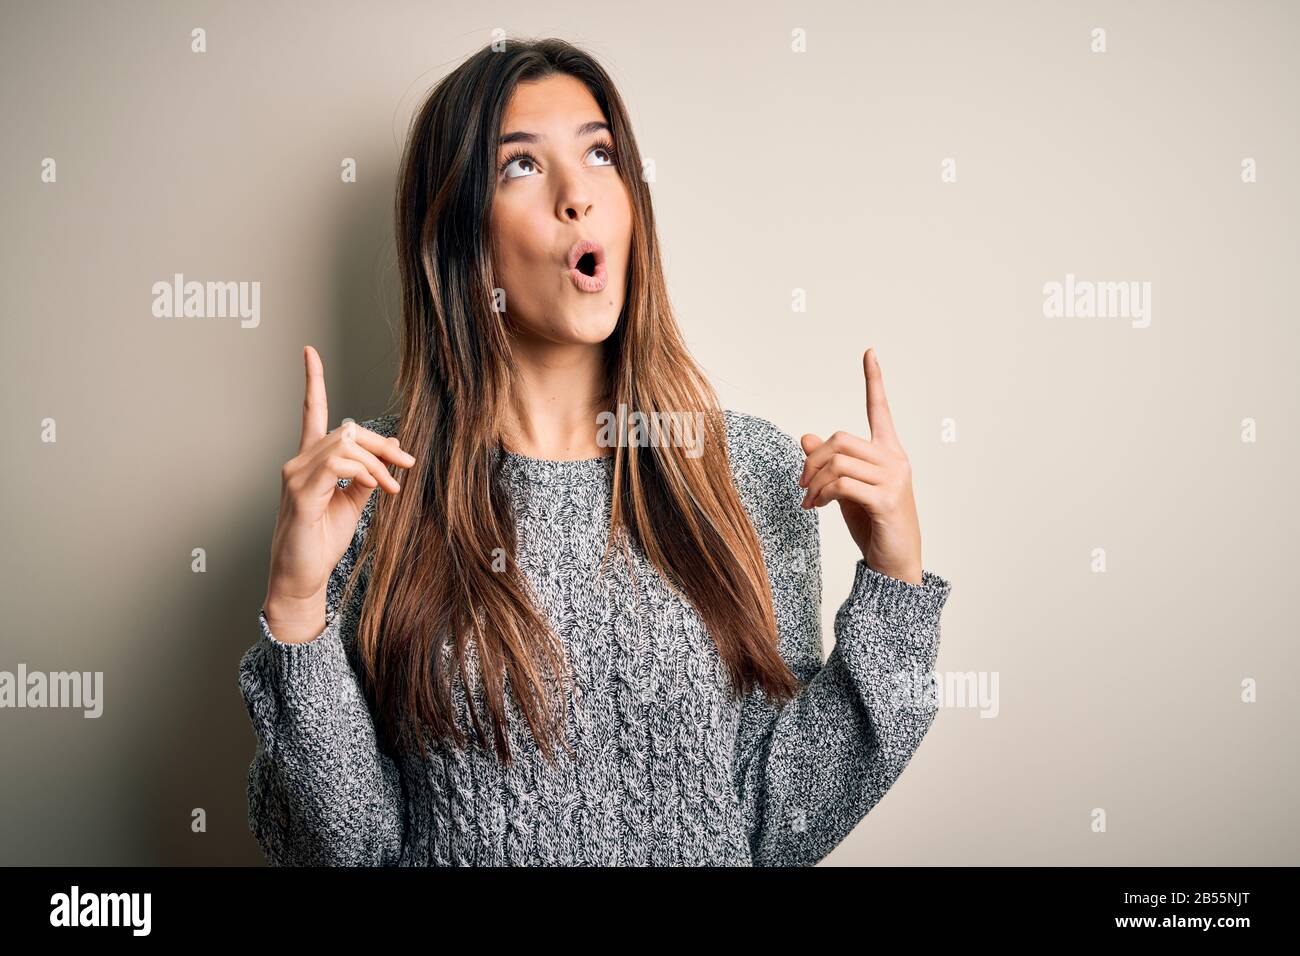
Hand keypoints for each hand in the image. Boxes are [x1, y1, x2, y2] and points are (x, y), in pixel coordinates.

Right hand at [262, 345, 415, 642]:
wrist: (302, 578)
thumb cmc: (321, 543)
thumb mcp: (352, 504)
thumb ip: (367, 476)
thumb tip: (389, 452)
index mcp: (310, 462)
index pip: (310, 413)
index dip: (311, 381)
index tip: (309, 352)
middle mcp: (298, 462)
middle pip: (346, 430)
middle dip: (382, 444)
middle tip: (407, 462)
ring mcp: (295, 476)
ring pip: (344, 445)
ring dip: (377, 463)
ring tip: (392, 486)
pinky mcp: (300, 493)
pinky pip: (337, 466)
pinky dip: (364, 473)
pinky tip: (378, 488)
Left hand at [797, 348, 923, 585]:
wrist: (895, 563)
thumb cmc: (873, 525)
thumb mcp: (846, 490)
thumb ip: (830, 463)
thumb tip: (806, 437)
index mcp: (889, 453)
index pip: (880, 409)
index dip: (873, 380)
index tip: (869, 352)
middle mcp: (895, 460)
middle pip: (842, 439)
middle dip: (814, 459)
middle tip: (802, 483)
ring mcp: (894, 480)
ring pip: (838, 462)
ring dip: (814, 482)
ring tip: (809, 500)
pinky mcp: (887, 501)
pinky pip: (842, 485)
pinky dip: (820, 494)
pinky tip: (816, 507)